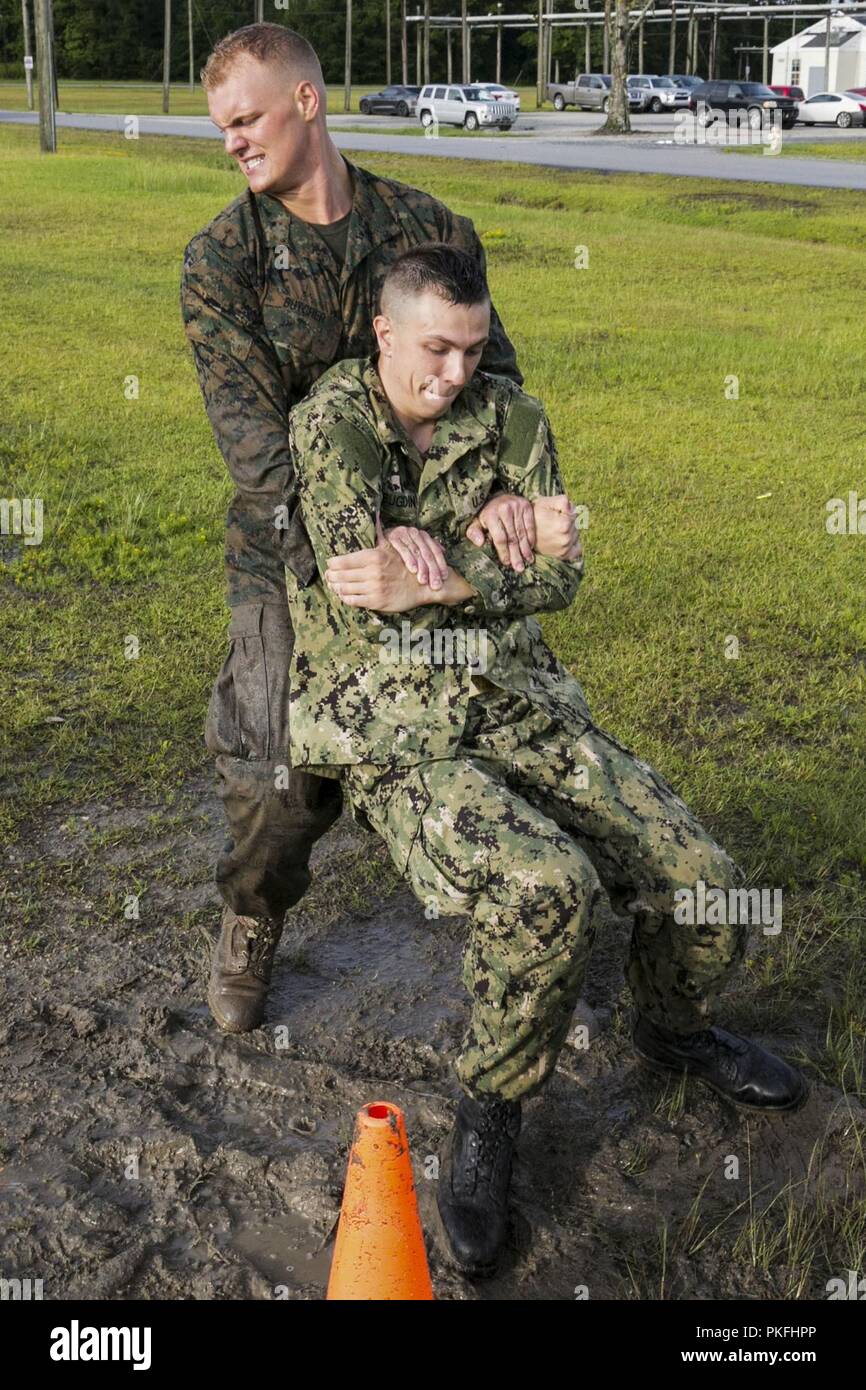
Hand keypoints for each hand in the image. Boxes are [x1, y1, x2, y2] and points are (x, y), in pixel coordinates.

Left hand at [325, 514, 439, 612]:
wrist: (423, 585)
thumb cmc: (405, 565)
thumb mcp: (392, 547)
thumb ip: (379, 535)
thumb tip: (376, 515)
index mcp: (373, 557)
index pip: (342, 561)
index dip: (331, 564)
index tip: (330, 564)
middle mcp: (371, 572)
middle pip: (339, 575)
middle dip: (330, 576)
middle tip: (328, 576)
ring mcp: (373, 588)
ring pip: (343, 588)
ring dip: (335, 587)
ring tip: (334, 585)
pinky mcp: (376, 602)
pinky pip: (352, 601)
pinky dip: (345, 598)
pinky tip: (344, 595)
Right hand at [382, 524, 448, 590]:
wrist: (379, 537)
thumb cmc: (399, 547)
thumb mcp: (415, 547)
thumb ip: (429, 548)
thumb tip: (444, 551)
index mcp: (423, 535)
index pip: (435, 550)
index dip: (441, 564)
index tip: (444, 577)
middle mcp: (415, 533)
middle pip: (428, 553)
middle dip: (433, 570)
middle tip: (435, 584)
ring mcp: (404, 533)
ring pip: (417, 552)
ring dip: (422, 567)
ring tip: (424, 580)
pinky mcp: (393, 536)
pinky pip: (403, 549)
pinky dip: (409, 560)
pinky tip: (413, 570)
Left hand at [465, 492, 535, 570]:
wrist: (497, 496)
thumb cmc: (486, 514)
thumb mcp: (475, 522)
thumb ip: (473, 532)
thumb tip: (480, 543)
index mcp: (491, 514)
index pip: (500, 538)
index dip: (504, 552)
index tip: (506, 563)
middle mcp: (505, 509)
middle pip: (512, 537)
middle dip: (516, 555)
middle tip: (519, 568)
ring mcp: (517, 506)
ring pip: (522, 533)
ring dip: (525, 549)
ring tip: (528, 561)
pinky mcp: (526, 505)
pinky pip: (530, 525)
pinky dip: (531, 538)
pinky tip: (531, 548)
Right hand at [533, 495, 581, 562]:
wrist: (521, 531)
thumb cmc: (535, 513)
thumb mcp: (548, 502)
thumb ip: (564, 501)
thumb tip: (574, 509)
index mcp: (564, 524)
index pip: (575, 514)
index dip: (565, 511)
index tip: (554, 513)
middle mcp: (565, 539)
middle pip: (577, 525)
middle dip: (568, 521)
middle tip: (553, 521)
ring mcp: (564, 549)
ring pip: (576, 535)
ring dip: (570, 532)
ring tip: (555, 529)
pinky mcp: (562, 555)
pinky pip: (577, 550)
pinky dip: (573, 544)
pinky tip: (563, 539)